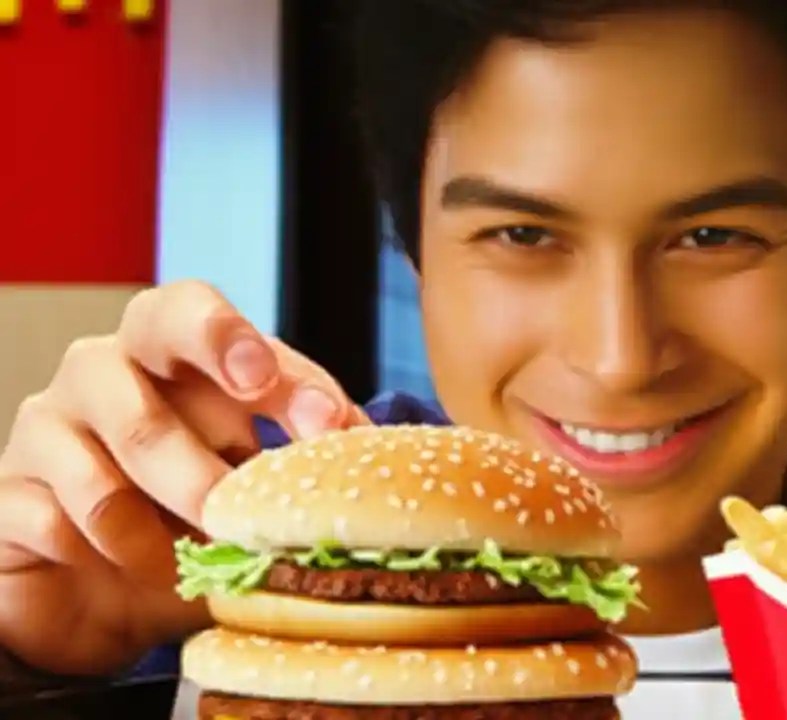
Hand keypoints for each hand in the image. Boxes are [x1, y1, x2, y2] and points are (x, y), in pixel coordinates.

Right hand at [0, 281, 366, 676]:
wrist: (102, 598)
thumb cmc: (187, 516)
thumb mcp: (255, 481)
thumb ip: (301, 450)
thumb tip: (373, 445)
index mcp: (167, 349)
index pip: (198, 314)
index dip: (251, 349)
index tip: (314, 412)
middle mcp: (103, 367)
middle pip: (147, 343)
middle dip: (216, 418)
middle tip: (247, 488)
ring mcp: (48, 424)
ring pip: (117, 443)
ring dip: (175, 509)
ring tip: (202, 553)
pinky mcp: (8, 494)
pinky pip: (58, 515)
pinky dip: (114, 552)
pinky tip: (137, 568)